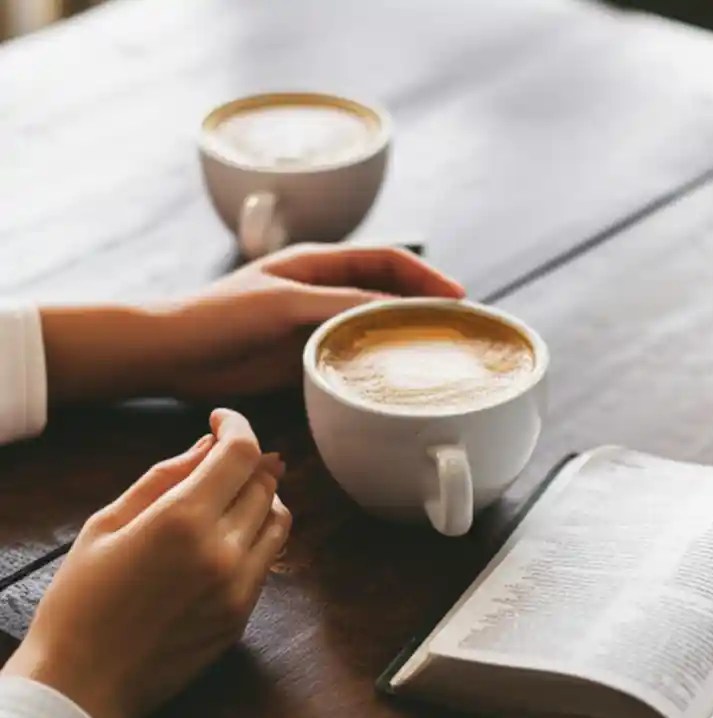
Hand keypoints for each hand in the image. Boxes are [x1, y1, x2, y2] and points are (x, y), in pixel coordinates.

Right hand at [0, 409, 289, 717]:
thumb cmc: (80, 600)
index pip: (241, 453)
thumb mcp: (107, 524)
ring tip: (230, 494)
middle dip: (248, 459)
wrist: (82, 681)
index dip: (237, 425)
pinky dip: (260, 534)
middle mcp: (222, 551)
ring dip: (263, 496)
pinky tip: (229, 535)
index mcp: (182, 521)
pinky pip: (270, 558)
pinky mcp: (243, 614)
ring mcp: (239, 586)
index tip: (222, 419)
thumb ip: (164, 476)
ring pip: (279, 519)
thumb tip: (208, 443)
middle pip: (265, 482)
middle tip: (223, 455)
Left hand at [40, 244, 465, 401]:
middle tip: (457, 328)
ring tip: (436, 353)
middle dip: (424, 304)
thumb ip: (340, 304)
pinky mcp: (304, 355)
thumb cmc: (220, 316)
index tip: (457, 297)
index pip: (387, 260)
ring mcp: (314, 323)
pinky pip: (351, 354)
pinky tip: (393, 377)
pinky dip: (377, 361)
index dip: (425, 276)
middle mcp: (322, 289)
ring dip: (403, 334)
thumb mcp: (286, 303)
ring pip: (372, 324)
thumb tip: (394, 310)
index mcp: (318, 263)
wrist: (171, 353)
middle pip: (387, 290)